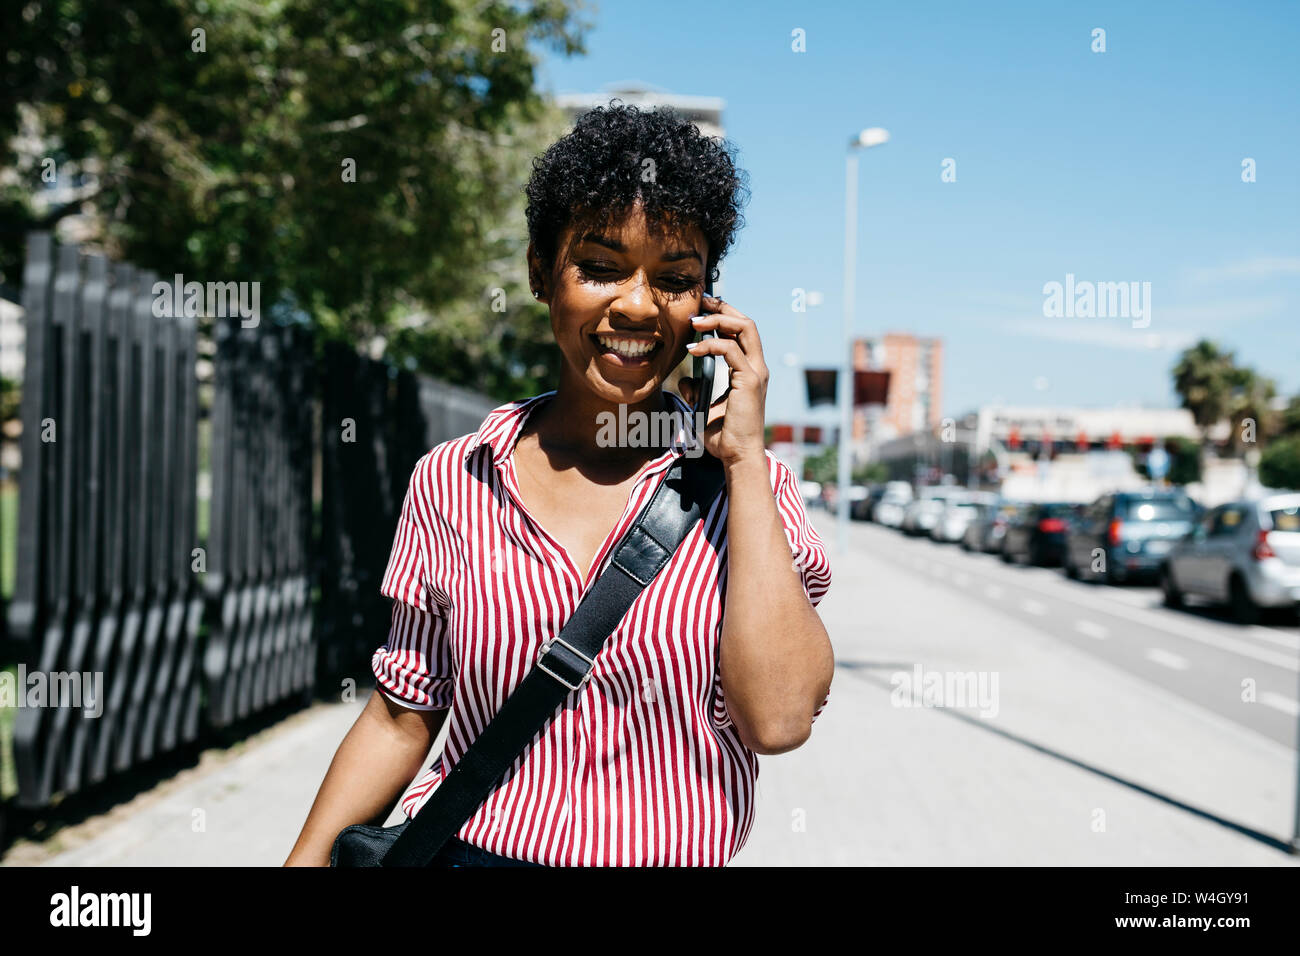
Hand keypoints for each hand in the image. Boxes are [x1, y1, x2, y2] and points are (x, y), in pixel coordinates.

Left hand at [680, 294, 768, 468]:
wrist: (737, 456)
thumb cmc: (724, 436)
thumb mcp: (704, 408)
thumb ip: (696, 391)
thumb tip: (685, 380)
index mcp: (750, 371)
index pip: (742, 332)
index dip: (724, 315)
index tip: (701, 309)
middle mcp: (757, 367)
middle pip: (746, 322)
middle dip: (722, 307)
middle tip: (698, 302)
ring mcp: (756, 372)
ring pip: (744, 328)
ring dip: (717, 319)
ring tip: (693, 322)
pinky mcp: (750, 381)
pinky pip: (730, 350)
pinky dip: (711, 344)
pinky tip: (693, 350)